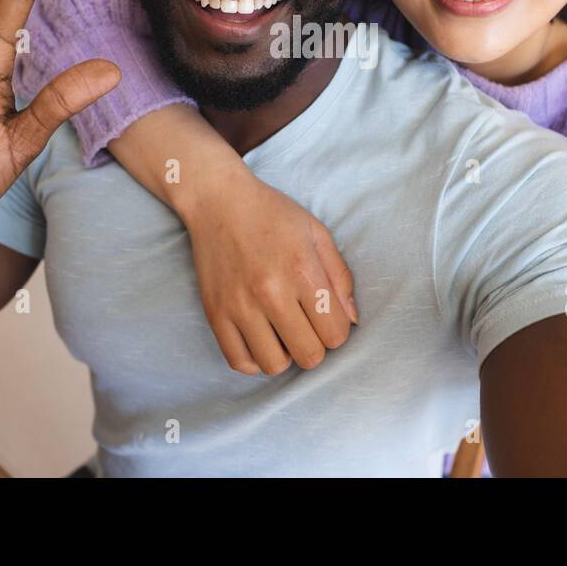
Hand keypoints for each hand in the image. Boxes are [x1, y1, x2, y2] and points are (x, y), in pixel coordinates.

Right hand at [183, 172, 357, 375]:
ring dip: (285, 355)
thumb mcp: (317, 232)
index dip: (337, 329)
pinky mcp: (215, 313)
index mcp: (302, 271)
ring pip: (275, 365)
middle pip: (309, 355)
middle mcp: (271, 292)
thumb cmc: (272, 214)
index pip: (336, 333)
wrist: (219, 200)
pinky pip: (239, 361)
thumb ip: (340, 276)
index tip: (326, 315)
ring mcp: (239, 306)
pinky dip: (254, 360)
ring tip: (282, 333)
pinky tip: (260, 340)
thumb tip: (351, 319)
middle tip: (307, 326)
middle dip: (315, 345)